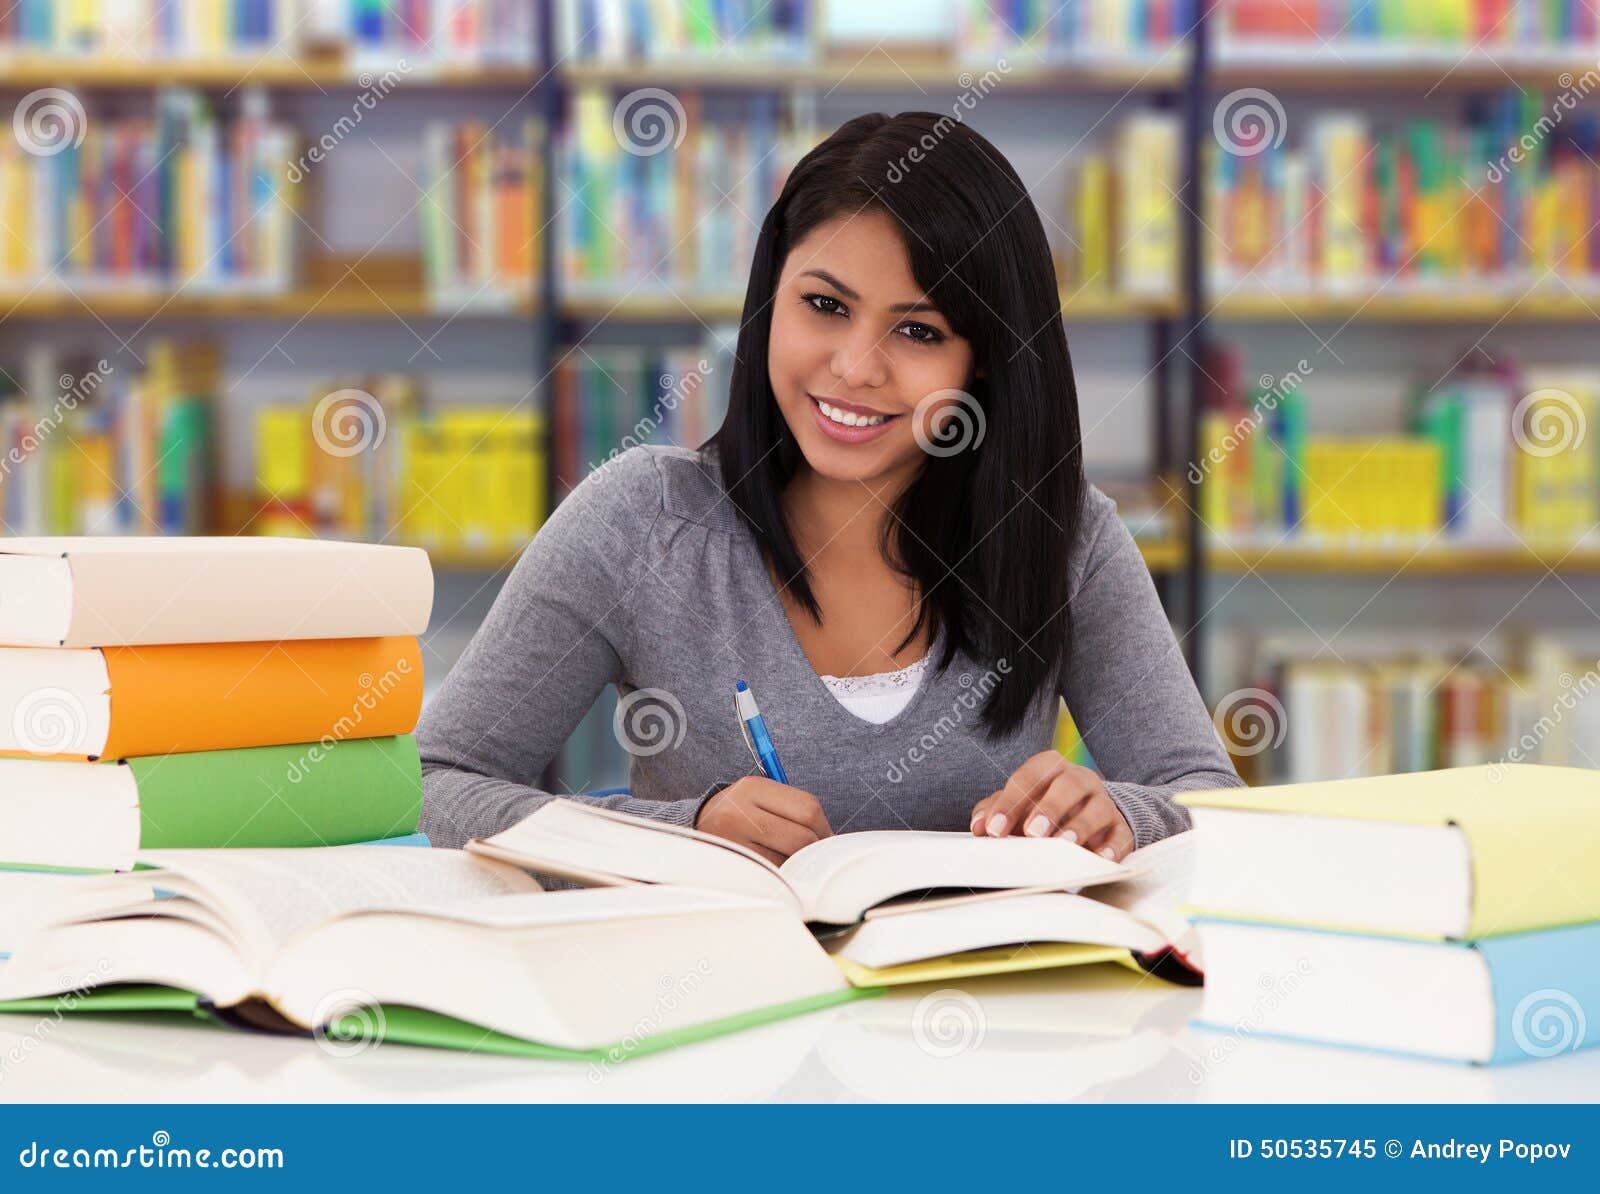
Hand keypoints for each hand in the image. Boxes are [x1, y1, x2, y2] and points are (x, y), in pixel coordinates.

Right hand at [695, 776, 831, 865]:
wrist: (695, 831)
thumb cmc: (741, 815)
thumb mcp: (760, 798)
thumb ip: (794, 810)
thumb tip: (833, 839)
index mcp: (752, 788)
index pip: (808, 808)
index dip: (825, 827)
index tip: (827, 838)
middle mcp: (737, 813)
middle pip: (801, 837)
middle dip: (815, 850)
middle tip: (815, 856)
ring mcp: (731, 843)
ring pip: (788, 861)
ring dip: (797, 865)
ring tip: (789, 861)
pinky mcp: (730, 868)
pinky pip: (772, 877)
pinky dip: (782, 877)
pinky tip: (776, 871)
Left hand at [969, 750, 1134, 860]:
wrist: (1090, 817)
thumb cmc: (1045, 808)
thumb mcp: (1019, 805)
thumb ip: (996, 810)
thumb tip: (980, 826)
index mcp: (1051, 768)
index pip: (1030, 777)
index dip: (1010, 802)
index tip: (994, 829)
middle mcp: (1080, 780)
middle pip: (1068, 785)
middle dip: (1049, 808)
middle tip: (1031, 832)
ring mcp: (1104, 803)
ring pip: (1097, 808)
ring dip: (1079, 826)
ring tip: (1063, 843)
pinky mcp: (1121, 828)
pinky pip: (1120, 835)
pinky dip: (1111, 848)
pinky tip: (1098, 858)